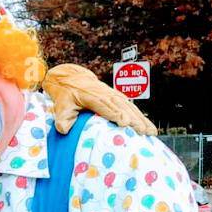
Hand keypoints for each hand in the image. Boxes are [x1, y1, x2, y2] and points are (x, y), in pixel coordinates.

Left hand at [43, 63, 157, 136]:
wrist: (72, 79)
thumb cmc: (66, 96)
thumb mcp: (61, 105)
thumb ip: (63, 117)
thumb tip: (63, 129)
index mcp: (91, 96)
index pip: (104, 105)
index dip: (115, 113)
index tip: (124, 123)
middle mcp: (105, 94)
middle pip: (122, 107)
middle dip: (133, 119)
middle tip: (143, 131)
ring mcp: (113, 95)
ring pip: (129, 107)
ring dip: (141, 119)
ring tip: (150, 132)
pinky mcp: (118, 98)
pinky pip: (131, 107)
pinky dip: (140, 117)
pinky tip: (149, 127)